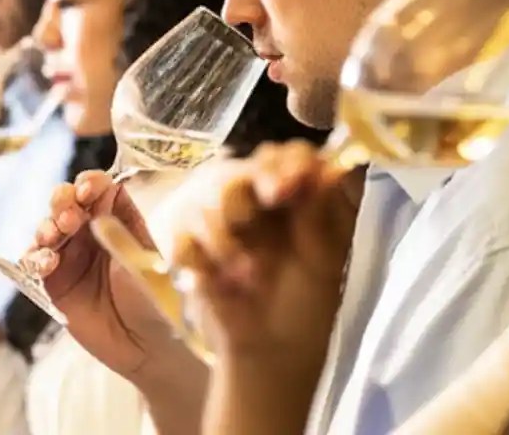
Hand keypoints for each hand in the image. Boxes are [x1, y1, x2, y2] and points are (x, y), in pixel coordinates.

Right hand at [23, 170, 190, 383]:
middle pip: (68, 202)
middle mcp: (93, 232)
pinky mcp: (55, 283)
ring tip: (53, 238)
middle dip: (62, 202)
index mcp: (120, 220)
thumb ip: (118, 236)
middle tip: (68, 218)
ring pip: (48, 227)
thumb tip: (95, 210)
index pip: (101, 188)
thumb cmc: (155, 302)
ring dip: (46, 227)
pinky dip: (36, 258)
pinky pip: (35, 262)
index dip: (90, 184)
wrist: (147, 350)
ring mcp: (72, 256)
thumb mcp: (142, 265)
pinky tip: (47, 264)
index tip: (87, 192)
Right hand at [174, 141, 356, 374]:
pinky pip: (181, 236)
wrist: (272, 353)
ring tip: (250, 274)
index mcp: (292, 196)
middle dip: (259, 178)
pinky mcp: (190, 247)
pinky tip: (223, 282)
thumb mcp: (325, 258)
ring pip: (208, 196)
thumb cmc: (308, 304)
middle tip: (278, 194)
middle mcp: (253, 200)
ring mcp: (218, 221)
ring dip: (228, 232)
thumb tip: (327, 168)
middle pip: (242, 167)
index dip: (291, 160)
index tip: (299, 177)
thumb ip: (321, 212)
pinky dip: (199, 257)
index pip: (287, 156)